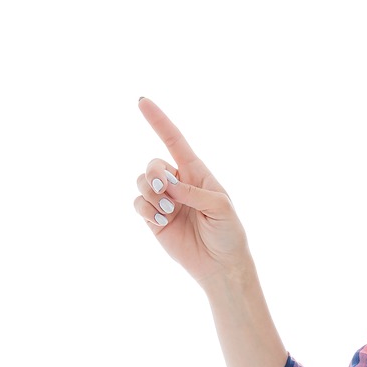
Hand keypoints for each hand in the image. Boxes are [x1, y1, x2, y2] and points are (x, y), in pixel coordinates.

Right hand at [134, 96, 254, 289]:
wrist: (220, 266)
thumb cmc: (228, 233)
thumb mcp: (220, 208)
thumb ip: (193, 192)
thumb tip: (165, 184)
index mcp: (197, 172)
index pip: (174, 140)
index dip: (158, 120)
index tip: (142, 101)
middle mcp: (178, 182)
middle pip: (152, 163)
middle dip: (154, 174)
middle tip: (164, 192)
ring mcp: (164, 200)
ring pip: (141, 182)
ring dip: (149, 194)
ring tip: (167, 211)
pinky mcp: (153, 218)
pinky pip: (137, 203)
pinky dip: (145, 209)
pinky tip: (161, 220)